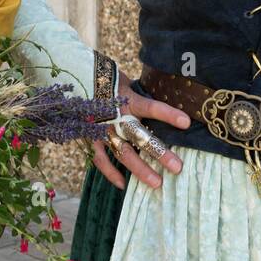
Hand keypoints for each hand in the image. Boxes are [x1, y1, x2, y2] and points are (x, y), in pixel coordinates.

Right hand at [90, 73, 187, 190]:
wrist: (74, 76)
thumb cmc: (104, 77)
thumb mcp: (125, 80)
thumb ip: (140, 93)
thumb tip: (161, 99)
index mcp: (126, 100)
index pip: (151, 108)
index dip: (168, 115)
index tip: (186, 122)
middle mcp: (116, 117)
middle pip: (141, 138)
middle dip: (159, 153)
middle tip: (177, 167)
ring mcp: (102, 130)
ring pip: (123, 153)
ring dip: (140, 169)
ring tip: (156, 183)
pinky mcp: (89, 137)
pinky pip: (100, 159)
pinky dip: (110, 173)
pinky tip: (123, 185)